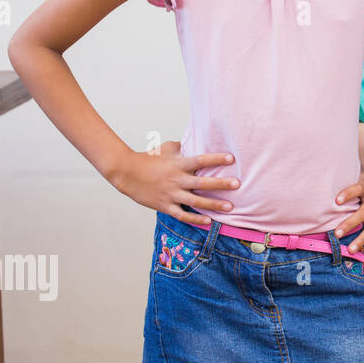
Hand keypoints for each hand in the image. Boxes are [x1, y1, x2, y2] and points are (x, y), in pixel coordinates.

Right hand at [109, 141, 237, 225]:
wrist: (125, 172)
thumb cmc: (148, 158)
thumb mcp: (166, 148)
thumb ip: (183, 147)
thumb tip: (197, 140)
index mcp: (178, 164)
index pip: (200, 160)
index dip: (216, 159)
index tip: (232, 158)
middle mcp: (176, 179)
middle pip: (202, 183)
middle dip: (221, 184)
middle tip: (238, 184)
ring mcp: (171, 194)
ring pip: (196, 201)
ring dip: (214, 205)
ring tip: (230, 207)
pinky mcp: (165, 206)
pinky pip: (183, 214)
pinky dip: (196, 219)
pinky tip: (209, 221)